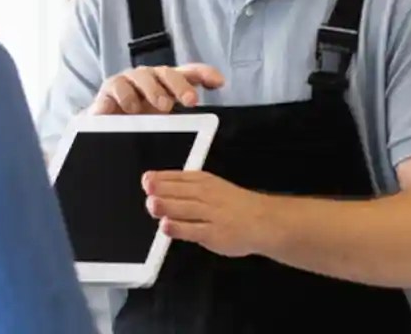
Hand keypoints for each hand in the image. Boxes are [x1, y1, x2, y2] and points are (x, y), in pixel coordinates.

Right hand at [88, 64, 223, 114]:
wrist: (104, 127)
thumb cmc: (139, 123)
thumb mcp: (163, 124)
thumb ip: (181, 125)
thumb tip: (203, 134)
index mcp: (167, 84)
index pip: (190, 73)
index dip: (205, 74)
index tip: (219, 83)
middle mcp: (150, 77)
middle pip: (167, 73)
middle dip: (180, 86)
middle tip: (189, 101)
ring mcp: (129, 80)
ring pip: (143, 77)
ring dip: (153, 90)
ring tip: (161, 107)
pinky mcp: (109, 88)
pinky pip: (117, 87)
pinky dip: (123, 96)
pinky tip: (129, 109)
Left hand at [143, 170, 274, 257]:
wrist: (263, 221)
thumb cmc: (235, 205)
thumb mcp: (213, 187)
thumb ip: (186, 189)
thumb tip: (158, 187)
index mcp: (205, 181)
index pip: (181, 176)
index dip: (163, 177)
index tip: (147, 179)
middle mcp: (207, 196)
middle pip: (182, 191)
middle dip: (163, 190)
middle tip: (148, 190)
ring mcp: (210, 215)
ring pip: (185, 209)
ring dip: (168, 206)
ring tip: (152, 205)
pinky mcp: (213, 234)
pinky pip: (193, 230)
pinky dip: (179, 228)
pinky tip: (166, 226)